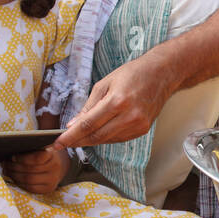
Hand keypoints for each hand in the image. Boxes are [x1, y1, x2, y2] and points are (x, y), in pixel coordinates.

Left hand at [4, 144, 69, 194]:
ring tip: (7, 171)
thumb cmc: (45, 154)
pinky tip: (15, 179)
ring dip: (14, 176)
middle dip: (14, 167)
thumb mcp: (41, 148)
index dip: (22, 158)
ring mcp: (53, 179)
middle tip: (5, 164)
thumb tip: (10, 153)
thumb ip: (31, 149)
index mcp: (52, 154)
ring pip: (28, 180)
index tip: (12, 157)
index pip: (37, 158)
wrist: (60, 165)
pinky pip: (31, 188)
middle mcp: (55, 167)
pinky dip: (20, 184)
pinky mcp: (49, 188)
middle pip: (30, 170)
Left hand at [56, 54, 173, 148]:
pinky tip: (99, 131)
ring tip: (79, 136)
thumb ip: (88, 106)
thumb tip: (73, 125)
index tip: (57, 143)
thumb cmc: (133, 74)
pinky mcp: (143, 129)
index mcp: (117, 101)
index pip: (88, 125)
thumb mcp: (105, 84)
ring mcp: (138, 125)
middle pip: (96, 137)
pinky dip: (106, 137)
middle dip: (77, 141)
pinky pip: (118, 138)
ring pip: (107, 140)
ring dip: (91, 140)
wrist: (162, 74)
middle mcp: (129, 116)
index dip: (70, 136)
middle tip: (63, 142)